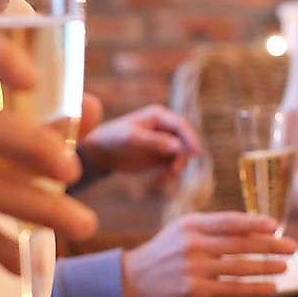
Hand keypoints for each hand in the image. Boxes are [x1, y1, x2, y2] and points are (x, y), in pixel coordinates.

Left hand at [79, 104, 198, 180]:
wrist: (100, 153)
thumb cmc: (113, 140)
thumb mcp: (133, 140)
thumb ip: (156, 142)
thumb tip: (180, 147)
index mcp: (159, 116)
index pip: (181, 125)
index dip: (191, 138)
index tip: (197, 153)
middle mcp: (164, 128)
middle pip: (185, 141)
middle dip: (182, 157)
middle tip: (173, 170)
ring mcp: (164, 142)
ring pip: (181, 156)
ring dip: (174, 168)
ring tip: (160, 178)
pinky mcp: (160, 156)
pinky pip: (172, 166)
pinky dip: (167, 175)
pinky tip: (155, 181)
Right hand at [120, 212, 296, 296]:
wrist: (132, 280)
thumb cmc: (164, 254)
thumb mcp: (182, 231)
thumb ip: (212, 228)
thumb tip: (251, 229)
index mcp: (192, 225)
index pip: (230, 221)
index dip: (255, 223)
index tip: (275, 225)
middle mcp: (194, 244)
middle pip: (240, 243)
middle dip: (270, 245)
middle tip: (292, 246)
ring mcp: (194, 268)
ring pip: (239, 267)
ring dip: (267, 267)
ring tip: (285, 266)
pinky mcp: (194, 290)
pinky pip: (232, 289)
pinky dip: (254, 288)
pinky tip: (270, 287)